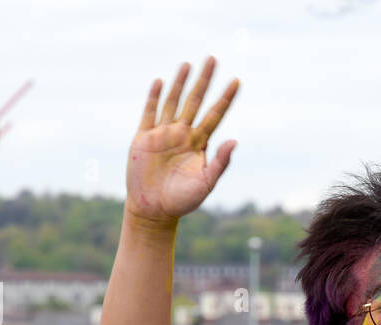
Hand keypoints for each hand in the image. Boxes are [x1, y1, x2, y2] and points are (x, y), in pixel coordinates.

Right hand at [125, 58, 238, 228]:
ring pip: (173, 102)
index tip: (237, 81)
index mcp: (199, 144)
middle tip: (213, 58)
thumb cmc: (182, 201)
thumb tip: (235, 141)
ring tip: (188, 64)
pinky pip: (149, 113)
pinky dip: (154, 97)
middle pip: (196, 101)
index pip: (216, 114)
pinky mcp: (143, 139)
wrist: (153, 210)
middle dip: (204, 81)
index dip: (226, 98)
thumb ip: (220, 163)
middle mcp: (182, 134)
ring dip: (180, 83)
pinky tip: (160, 82)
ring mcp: (163, 134)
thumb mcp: (205, 183)